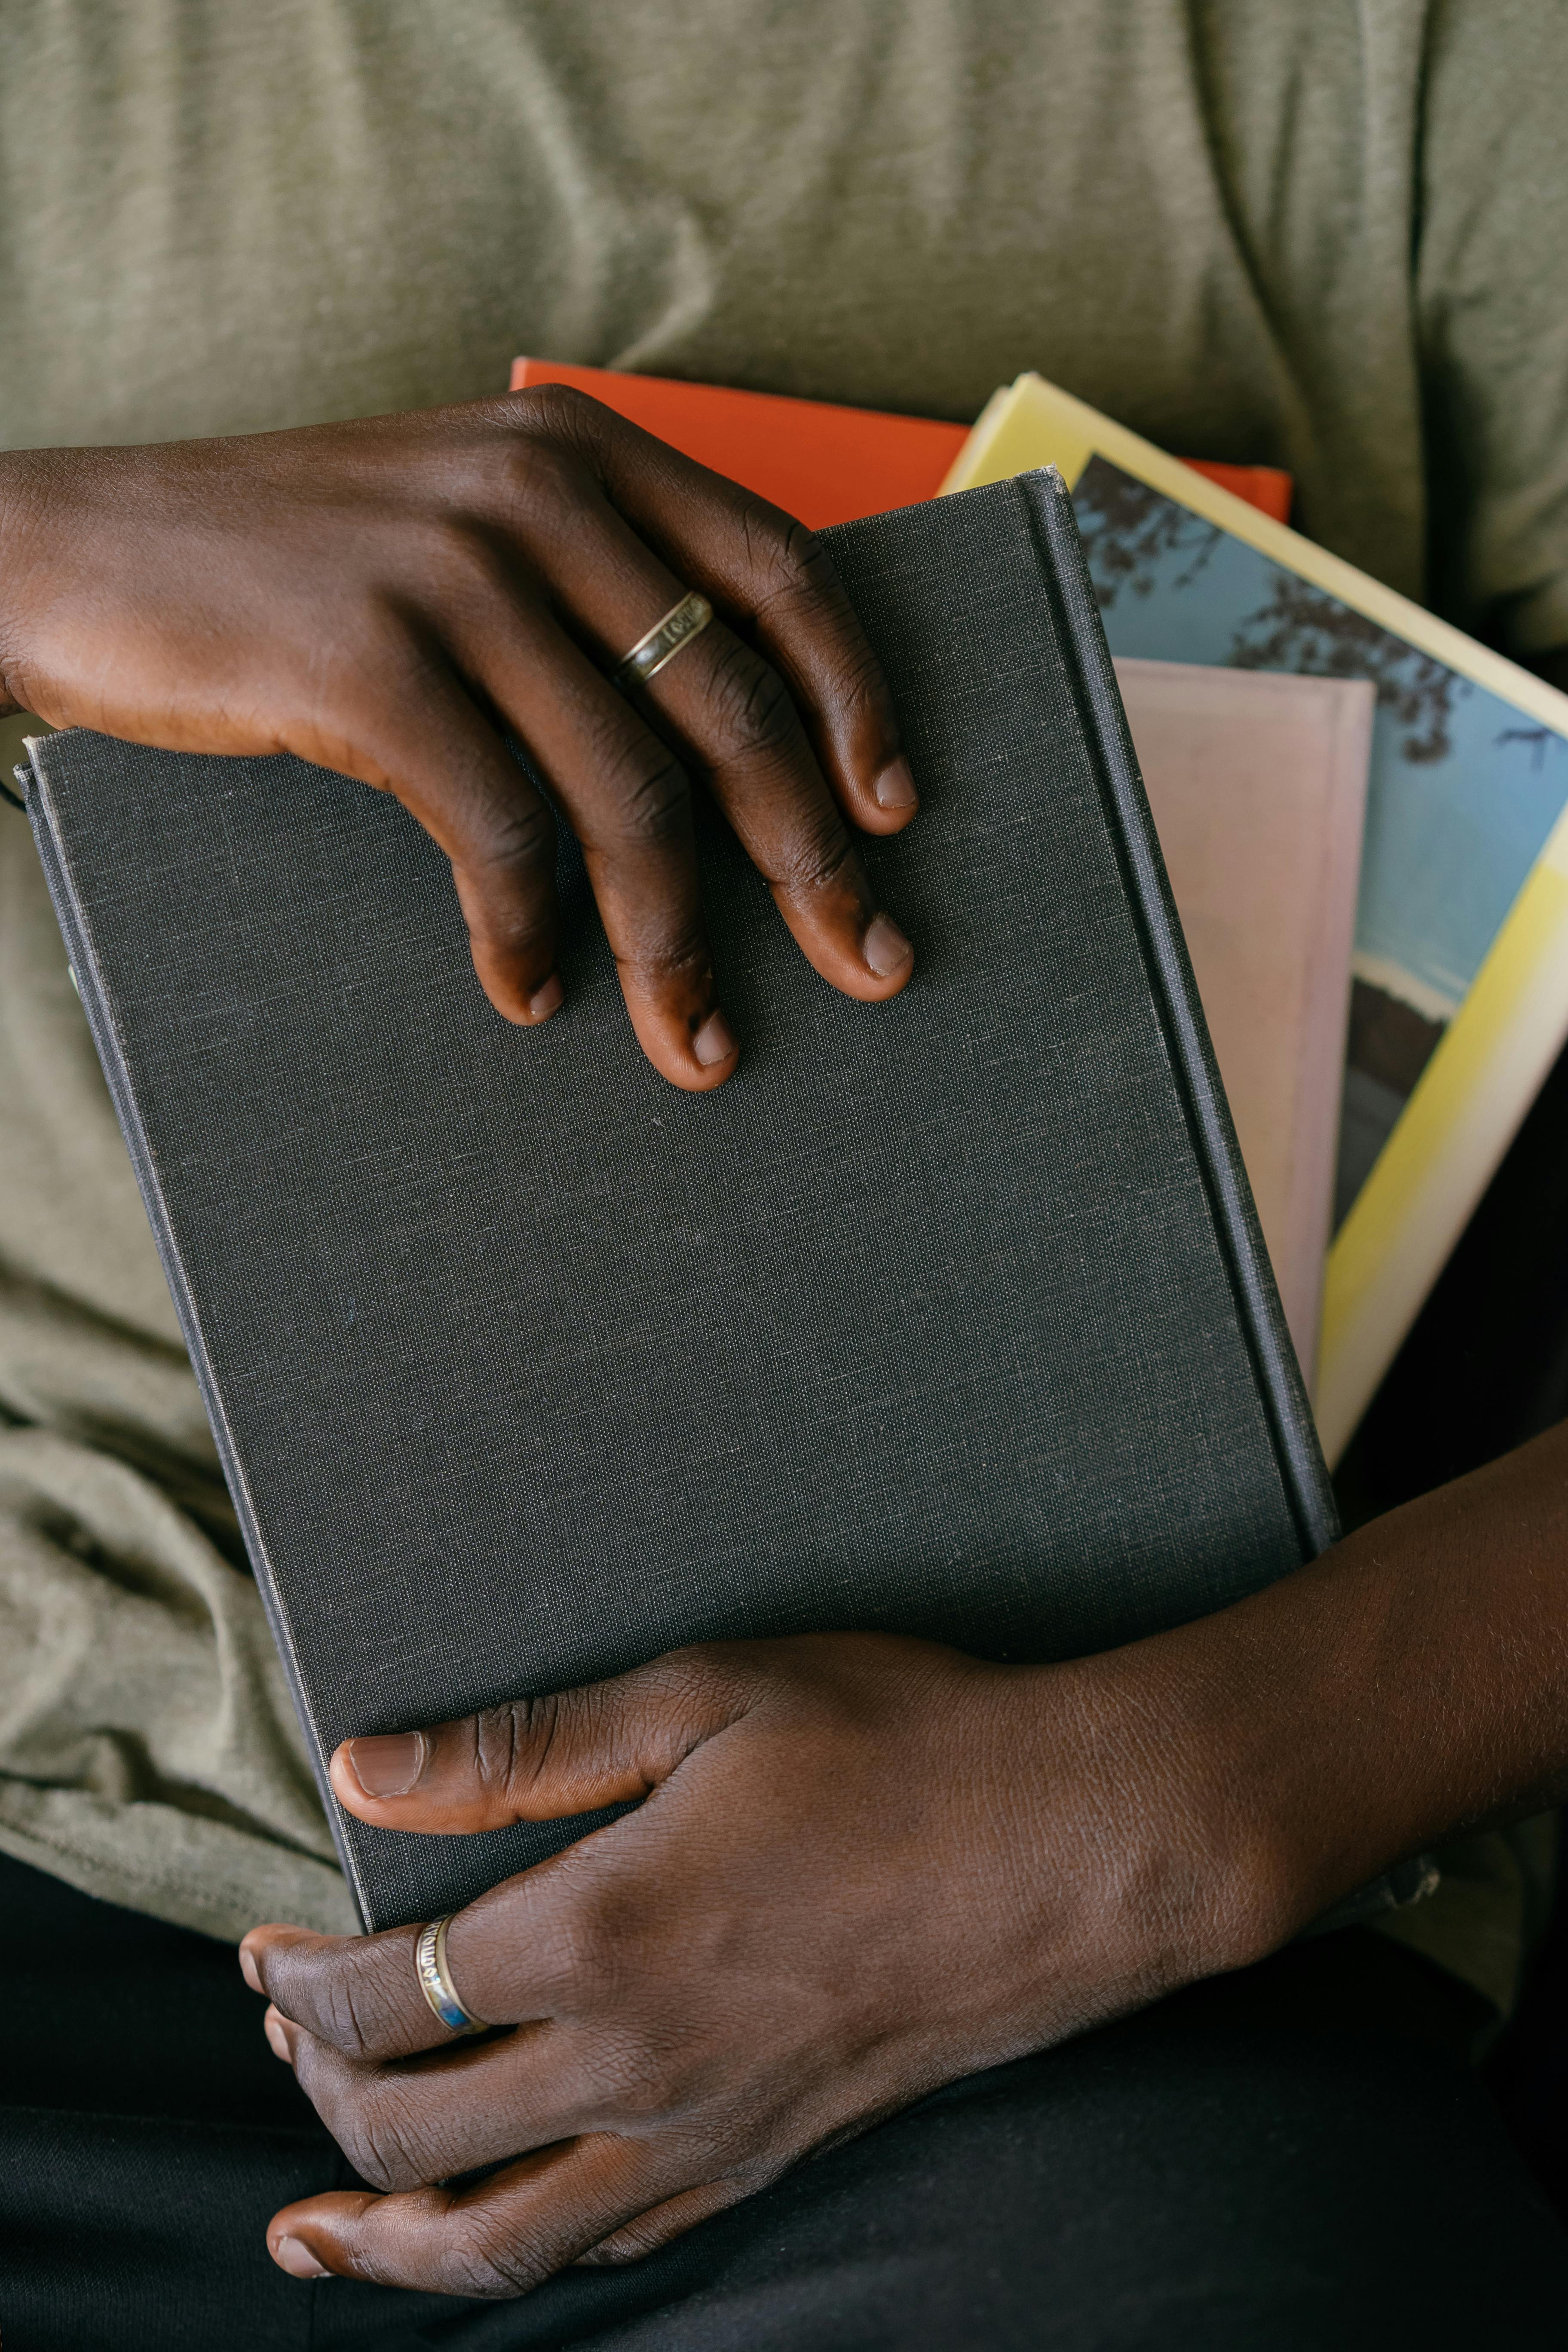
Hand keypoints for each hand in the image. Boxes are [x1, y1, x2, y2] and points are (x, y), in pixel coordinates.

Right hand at [0, 389, 917, 1087]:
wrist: (74, 551)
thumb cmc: (284, 560)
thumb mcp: (456, 518)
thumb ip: (585, 585)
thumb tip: (710, 751)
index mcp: (583, 451)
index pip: (781, 574)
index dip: (857, 703)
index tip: (893, 811)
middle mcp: (537, 496)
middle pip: (733, 708)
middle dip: (812, 858)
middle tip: (865, 962)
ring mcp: (452, 577)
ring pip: (629, 796)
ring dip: (674, 943)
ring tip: (693, 1039)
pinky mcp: (369, 665)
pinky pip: (499, 835)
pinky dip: (529, 934)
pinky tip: (532, 991)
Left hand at [239, 1632, 1270, 2298]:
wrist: (1073, 1846)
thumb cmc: (897, 1744)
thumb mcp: (701, 1696)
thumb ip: (520, 1748)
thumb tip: (364, 1771)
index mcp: (600, 1932)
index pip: (389, 1993)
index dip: (299, 1979)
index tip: (261, 1948)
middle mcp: (635, 2062)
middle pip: (414, 2128)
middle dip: (317, 2087)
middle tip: (284, 2036)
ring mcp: (703, 2130)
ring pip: (498, 2242)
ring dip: (386, 2239)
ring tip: (314, 2233)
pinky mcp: (767, 2155)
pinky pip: (616, 2241)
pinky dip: (528, 2251)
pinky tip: (505, 2231)